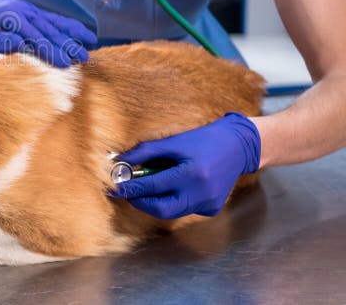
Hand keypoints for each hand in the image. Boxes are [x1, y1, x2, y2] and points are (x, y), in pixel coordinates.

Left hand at [0, 0, 97, 67]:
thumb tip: (19, 43)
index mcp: (6, 14)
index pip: (33, 33)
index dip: (50, 48)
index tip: (64, 62)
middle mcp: (18, 8)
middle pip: (47, 27)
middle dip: (66, 43)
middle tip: (83, 58)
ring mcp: (22, 9)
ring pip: (52, 22)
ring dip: (71, 33)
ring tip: (90, 44)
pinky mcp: (24, 14)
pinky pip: (49, 20)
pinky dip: (64, 26)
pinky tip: (78, 32)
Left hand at [111, 112, 260, 218]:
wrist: (238, 147)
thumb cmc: (203, 140)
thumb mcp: (174, 142)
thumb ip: (145, 152)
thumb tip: (120, 161)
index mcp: (192, 174)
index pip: (153, 187)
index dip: (130, 188)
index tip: (114, 187)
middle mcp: (202, 193)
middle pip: (160, 210)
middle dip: (140, 202)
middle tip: (126, 193)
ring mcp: (209, 204)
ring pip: (172, 212)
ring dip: (155, 202)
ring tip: (146, 187)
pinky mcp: (212, 209)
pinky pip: (184, 209)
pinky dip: (172, 201)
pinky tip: (173, 187)